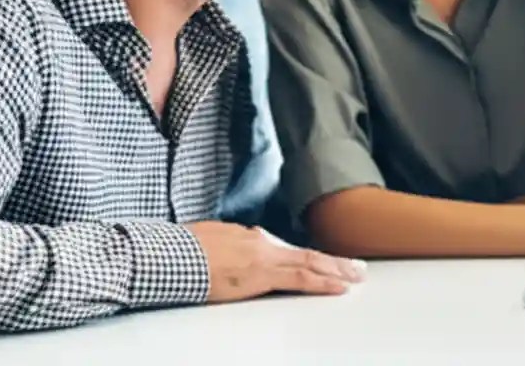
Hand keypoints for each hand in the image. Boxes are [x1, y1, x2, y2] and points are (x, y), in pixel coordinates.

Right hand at [184, 222, 366, 302]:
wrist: (168, 254)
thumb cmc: (179, 252)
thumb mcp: (208, 243)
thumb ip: (227, 247)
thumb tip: (230, 253)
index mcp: (247, 237)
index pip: (285, 250)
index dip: (308, 259)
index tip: (323, 263)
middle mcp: (260, 242)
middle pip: (305, 253)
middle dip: (333, 262)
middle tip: (357, 268)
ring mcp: (262, 257)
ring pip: (310, 263)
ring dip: (336, 271)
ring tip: (356, 277)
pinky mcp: (260, 275)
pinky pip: (299, 279)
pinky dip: (322, 282)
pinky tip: (338, 287)